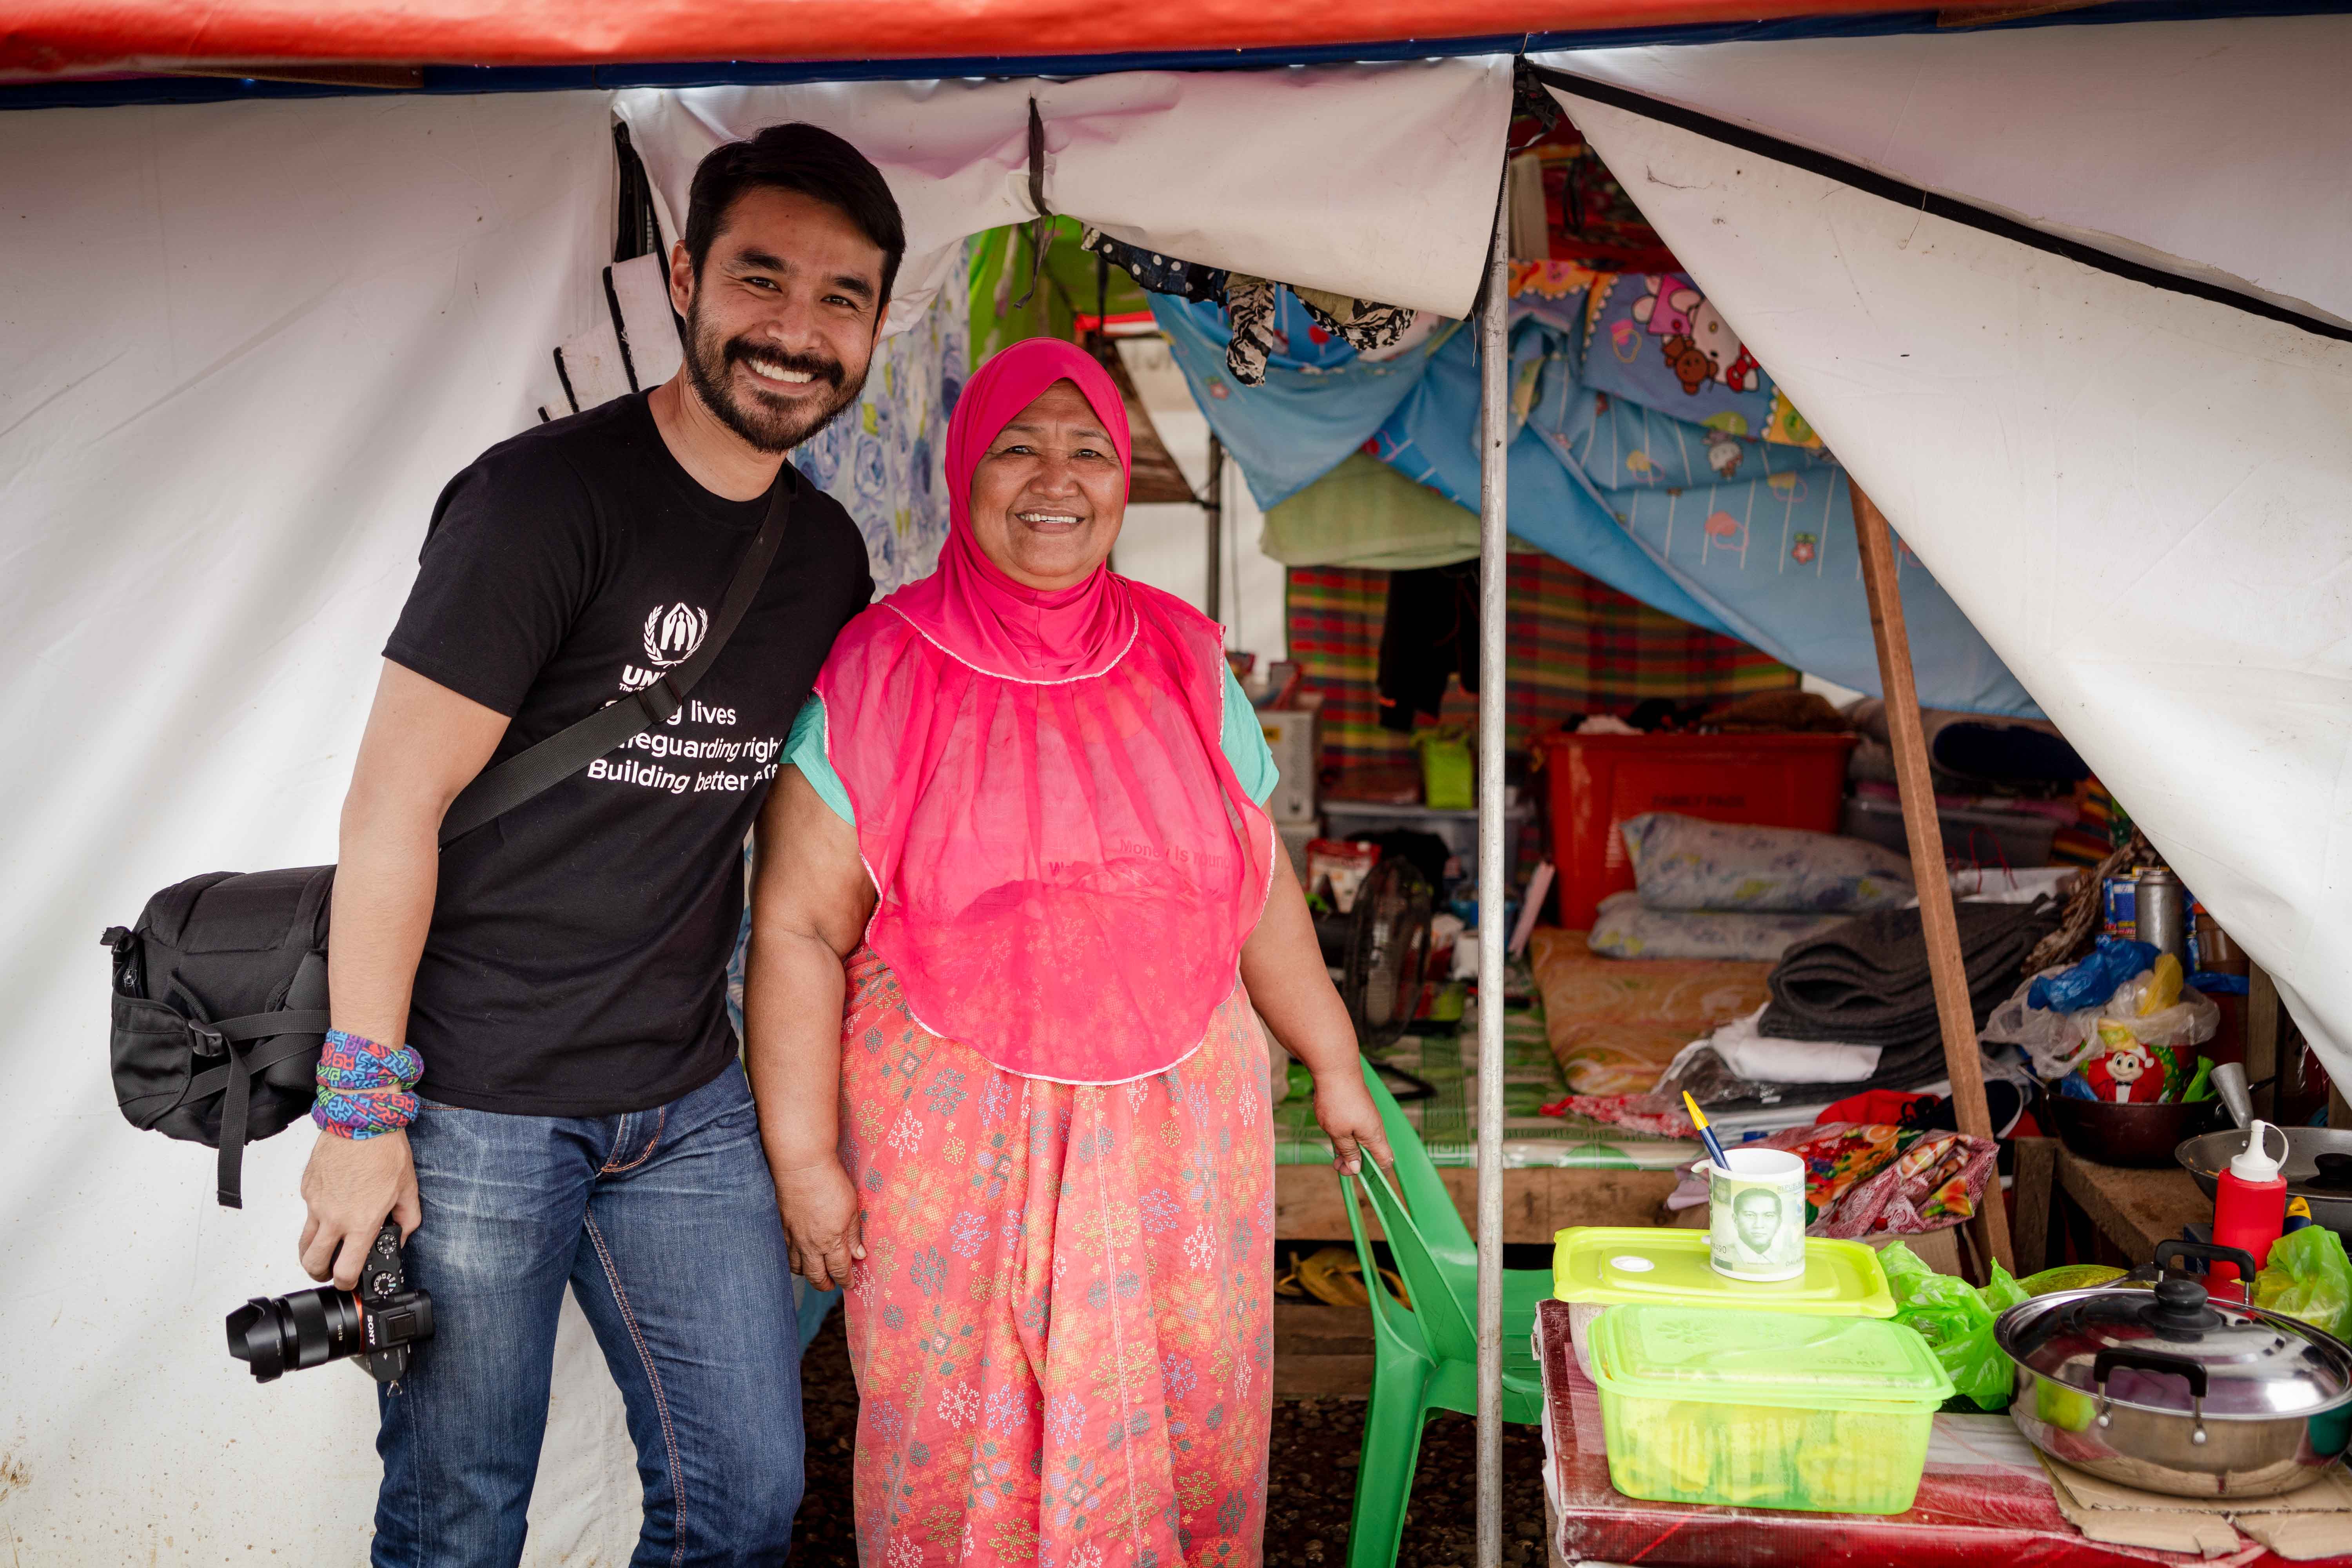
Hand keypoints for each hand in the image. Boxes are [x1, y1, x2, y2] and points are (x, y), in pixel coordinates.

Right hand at [299, 1128, 420, 1288]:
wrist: (360, 1118)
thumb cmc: (385, 1150)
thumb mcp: (408, 1189)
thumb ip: (406, 1220)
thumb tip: (401, 1239)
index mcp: (361, 1222)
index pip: (344, 1270)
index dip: (345, 1284)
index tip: (349, 1283)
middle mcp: (334, 1217)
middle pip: (312, 1263)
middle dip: (320, 1274)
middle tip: (330, 1271)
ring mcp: (315, 1204)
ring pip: (303, 1241)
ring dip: (312, 1252)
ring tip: (325, 1249)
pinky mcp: (306, 1188)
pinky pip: (307, 1212)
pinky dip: (316, 1216)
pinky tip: (333, 1205)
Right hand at [774, 1160, 863, 1292]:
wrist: (801, 1167)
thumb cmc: (830, 1183)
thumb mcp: (851, 1208)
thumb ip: (853, 1234)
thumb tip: (859, 1254)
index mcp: (831, 1241)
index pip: (839, 1270)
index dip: (846, 1280)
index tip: (850, 1284)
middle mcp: (811, 1245)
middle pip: (816, 1276)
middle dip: (825, 1285)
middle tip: (831, 1285)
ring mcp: (793, 1238)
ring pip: (797, 1268)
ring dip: (807, 1274)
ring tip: (815, 1272)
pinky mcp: (781, 1228)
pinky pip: (785, 1253)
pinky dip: (792, 1260)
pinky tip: (798, 1256)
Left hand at [1311, 1065, 1394, 1176]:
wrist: (1335, 1069)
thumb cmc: (1338, 1101)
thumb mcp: (1338, 1133)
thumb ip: (1348, 1151)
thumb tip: (1356, 1167)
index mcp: (1375, 1135)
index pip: (1385, 1160)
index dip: (1378, 1174)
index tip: (1361, 1179)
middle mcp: (1374, 1126)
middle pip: (1372, 1152)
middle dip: (1355, 1163)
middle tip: (1337, 1166)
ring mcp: (1366, 1117)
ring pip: (1362, 1140)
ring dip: (1348, 1150)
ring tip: (1333, 1155)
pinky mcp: (1358, 1109)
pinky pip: (1356, 1129)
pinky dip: (1346, 1137)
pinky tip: (1333, 1135)